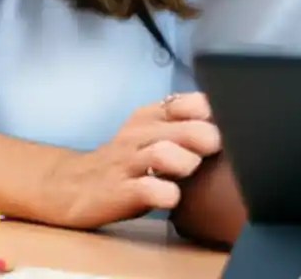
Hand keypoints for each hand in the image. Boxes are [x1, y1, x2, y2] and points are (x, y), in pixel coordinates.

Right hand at [38, 92, 220, 228]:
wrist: (70, 187)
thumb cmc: (127, 162)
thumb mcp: (151, 134)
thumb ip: (184, 124)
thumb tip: (230, 120)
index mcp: (149, 116)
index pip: (188, 103)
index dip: (212, 114)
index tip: (224, 127)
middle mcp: (138, 135)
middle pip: (184, 128)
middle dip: (208, 139)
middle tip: (215, 152)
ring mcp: (127, 163)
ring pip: (164, 154)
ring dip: (186, 163)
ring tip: (190, 172)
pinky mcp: (118, 192)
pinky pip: (147, 189)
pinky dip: (166, 194)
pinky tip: (172, 197)